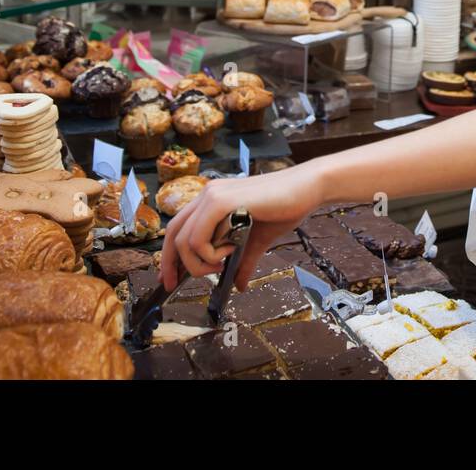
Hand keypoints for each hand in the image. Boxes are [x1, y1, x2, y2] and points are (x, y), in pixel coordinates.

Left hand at [159, 164, 324, 290]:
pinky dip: (209, 254)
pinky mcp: (221, 201)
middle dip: (171, 264)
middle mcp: (206, 195)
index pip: (178, 229)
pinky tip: (230, 251)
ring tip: (221, 265)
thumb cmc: (284, 209)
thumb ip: (243, 262)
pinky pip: (198, 237)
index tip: (169, 279)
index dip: (170, 256)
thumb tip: (239, 287)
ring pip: (183, 239)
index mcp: (211, 200)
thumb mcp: (257, 241)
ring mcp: (212, 196)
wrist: (306, 189)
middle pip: (172, 234)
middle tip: (175, 284)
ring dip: (198, 262)